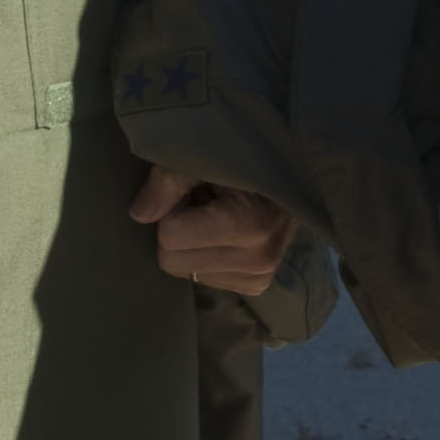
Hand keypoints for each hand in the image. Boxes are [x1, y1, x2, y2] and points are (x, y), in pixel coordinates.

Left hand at [132, 166, 297, 294]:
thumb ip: (169, 180)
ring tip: (218, 215)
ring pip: (187, 273)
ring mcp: (260, 276)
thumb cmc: (249, 155)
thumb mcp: (207, 154)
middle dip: (179, 231)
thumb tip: (139, 215)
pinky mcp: (257, 285)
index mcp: (248, 225)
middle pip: (173, 261)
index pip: (170, 236)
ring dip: (194, 245)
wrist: (300, 171)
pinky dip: (208, 256)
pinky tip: (227, 232)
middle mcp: (258, 259)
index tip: (194, 189)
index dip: (173, 208)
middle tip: (202, 203)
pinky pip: (205, 279)